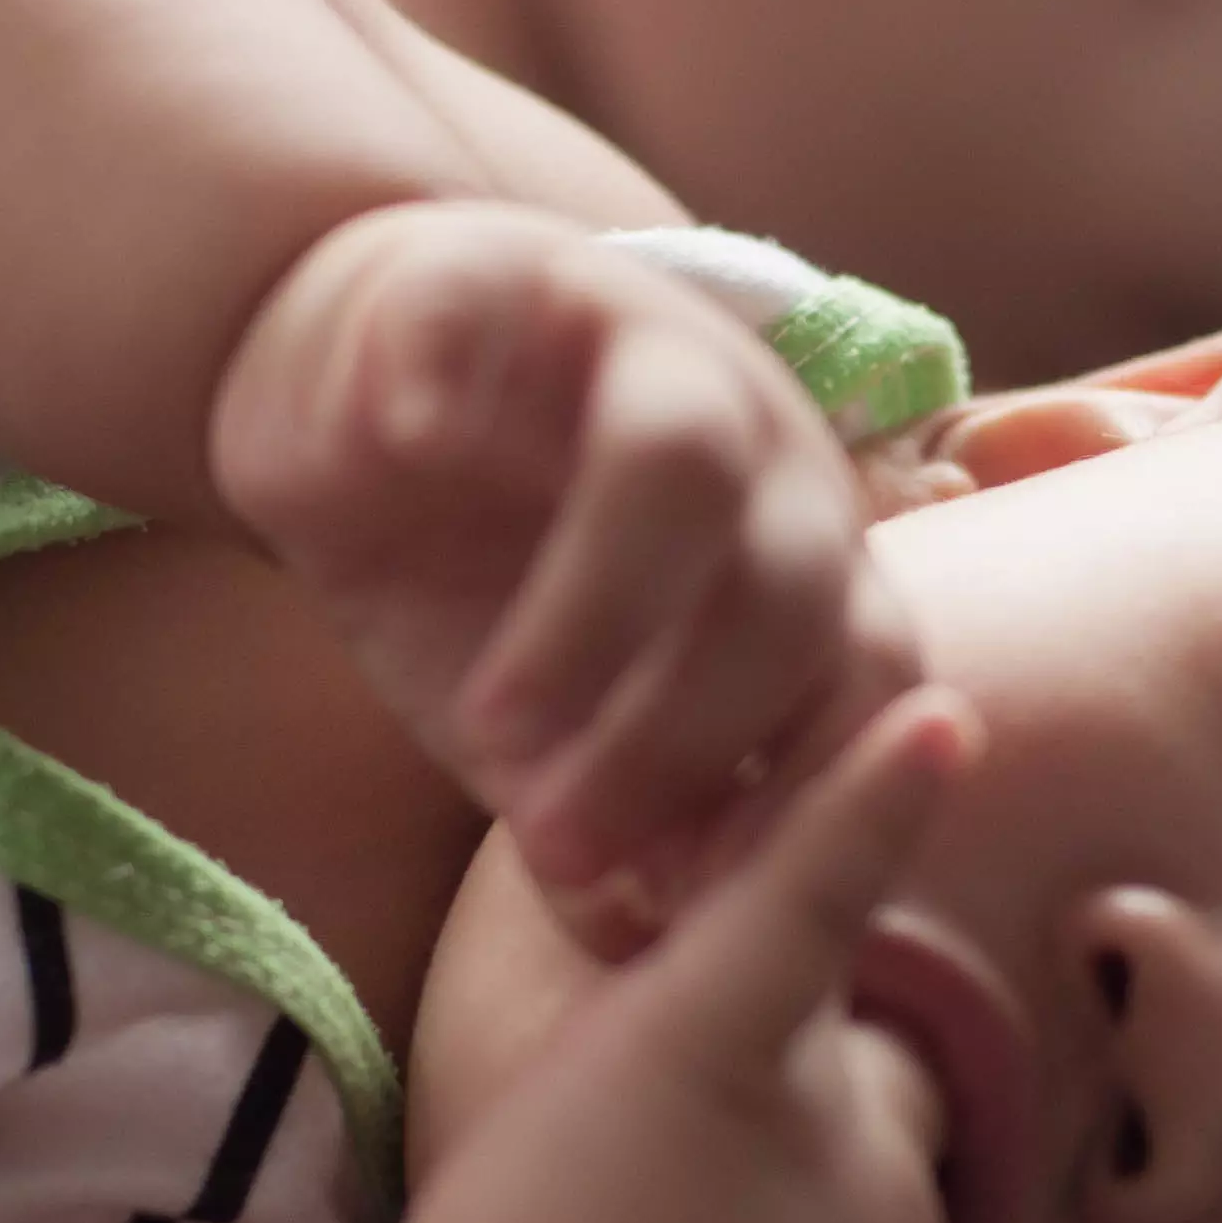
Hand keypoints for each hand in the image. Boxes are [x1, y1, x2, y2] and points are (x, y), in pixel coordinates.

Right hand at [214, 200, 921, 942]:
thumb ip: (607, 820)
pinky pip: (492, 322)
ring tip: (485, 729)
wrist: (353, 406)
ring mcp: (639, 341)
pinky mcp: (502, 274)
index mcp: (801, 551)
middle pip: (792, 585)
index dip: (794, 802)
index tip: (688, 919)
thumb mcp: (541, 727)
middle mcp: (757, 438)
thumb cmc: (473, 581)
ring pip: (681, 463)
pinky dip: (444, 394)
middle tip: (557, 842)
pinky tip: (398, 451)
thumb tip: (641, 948)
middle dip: (685, 739)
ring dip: (593, 615)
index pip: (868, 678)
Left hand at [388, 693, 977, 1222]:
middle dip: (747, 1152)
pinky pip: (810, 907)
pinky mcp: (707, 1047)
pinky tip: (940, 720)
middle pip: (859, 1123)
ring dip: (729, 1042)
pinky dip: (866, 810)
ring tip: (621, 1105)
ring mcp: (820, 1138)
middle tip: (607, 1213)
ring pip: (805, 1032)